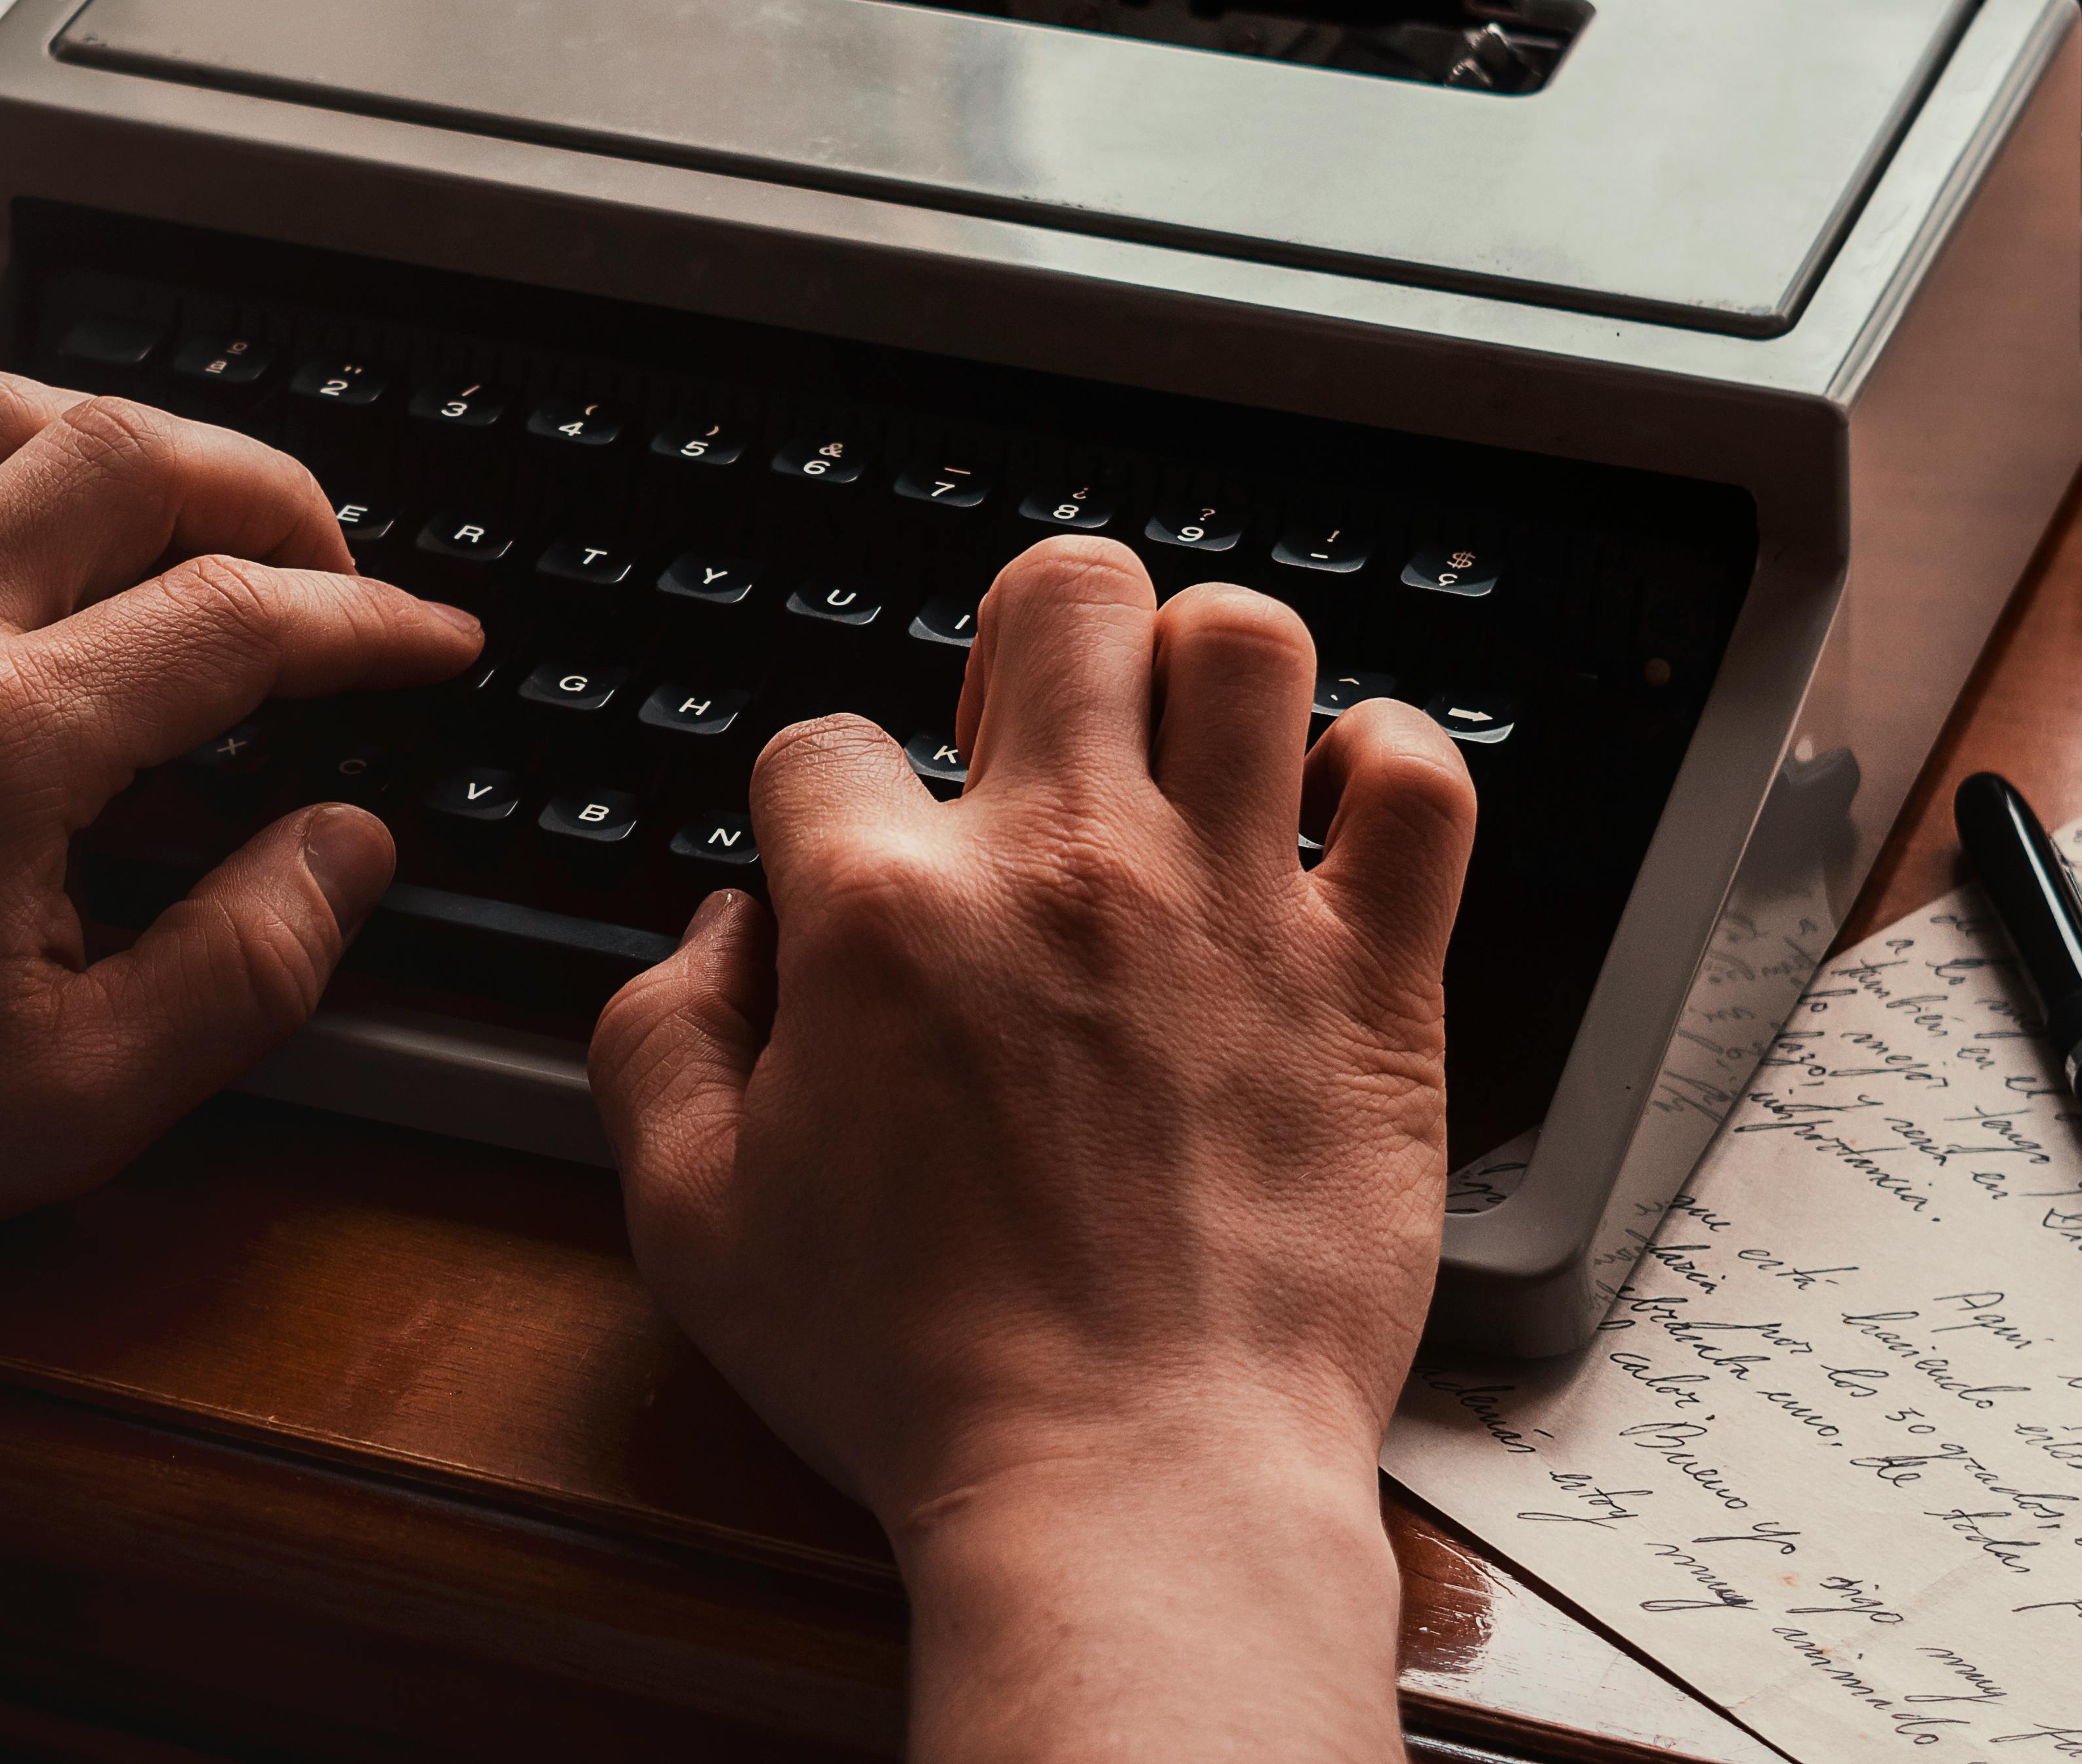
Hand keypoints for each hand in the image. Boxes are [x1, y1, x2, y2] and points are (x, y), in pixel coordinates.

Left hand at [0, 371, 479, 1277]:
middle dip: (274, 495)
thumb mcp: (67, 1099)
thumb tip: (345, 844)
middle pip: (137, 452)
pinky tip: (14, 532)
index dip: (371, 622)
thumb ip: (245, 964)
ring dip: (128, 445)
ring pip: (2, 409)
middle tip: (330, 581)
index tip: (431, 644)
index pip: (239, 614)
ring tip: (190, 529)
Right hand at [590, 537, 1472, 1761]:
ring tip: (1176, 752)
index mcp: (884, 912)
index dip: (812, 806)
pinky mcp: (1372, 982)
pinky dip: (1384, 760)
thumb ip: (659, 1035)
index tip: (843, 889)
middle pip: (1061, 596)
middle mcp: (1062, 865)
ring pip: (1246, 640)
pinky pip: (1422, 781)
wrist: (1126, 1486)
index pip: (821, 743)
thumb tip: (722, 928)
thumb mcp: (691, 1216)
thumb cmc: (913, 1371)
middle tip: (1025, 745)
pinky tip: (1326, 809)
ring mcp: (1234, 907)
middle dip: (1024, 639)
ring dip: (1196, 668)